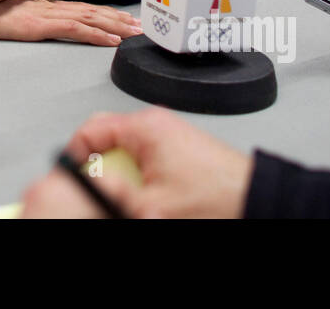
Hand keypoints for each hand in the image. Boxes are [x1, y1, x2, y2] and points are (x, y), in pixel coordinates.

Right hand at [0, 0, 141, 46]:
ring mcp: (46, 15)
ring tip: (135, 32)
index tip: (122, 17)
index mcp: (41, 5)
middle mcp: (48, 7)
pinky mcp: (40, 24)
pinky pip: (76, 30)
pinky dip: (96, 34)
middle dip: (117, 18)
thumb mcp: (0, 13)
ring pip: (90, 19)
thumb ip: (12, 16)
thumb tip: (18, 21)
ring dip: (116, 26)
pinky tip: (112, 41)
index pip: (79, 8)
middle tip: (140, 25)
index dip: (103, 12)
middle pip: (91, 12)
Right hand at [20, 108, 253, 217]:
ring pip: (126, 154)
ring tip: (136, 200)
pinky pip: (145, 161)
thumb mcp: (152, 205)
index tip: (71, 176)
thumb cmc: (219, 197)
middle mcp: (157, 125)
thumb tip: (84, 186)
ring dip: (123, 177)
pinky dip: (141, 180)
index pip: (90, 128)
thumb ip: (112, 193)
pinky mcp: (179, 151)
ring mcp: (169, 137)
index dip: (74, 155)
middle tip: (104, 193)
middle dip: (101, 169)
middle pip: (107, 140)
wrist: (258, 200)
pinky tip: (152, 199)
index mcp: (146, 127)